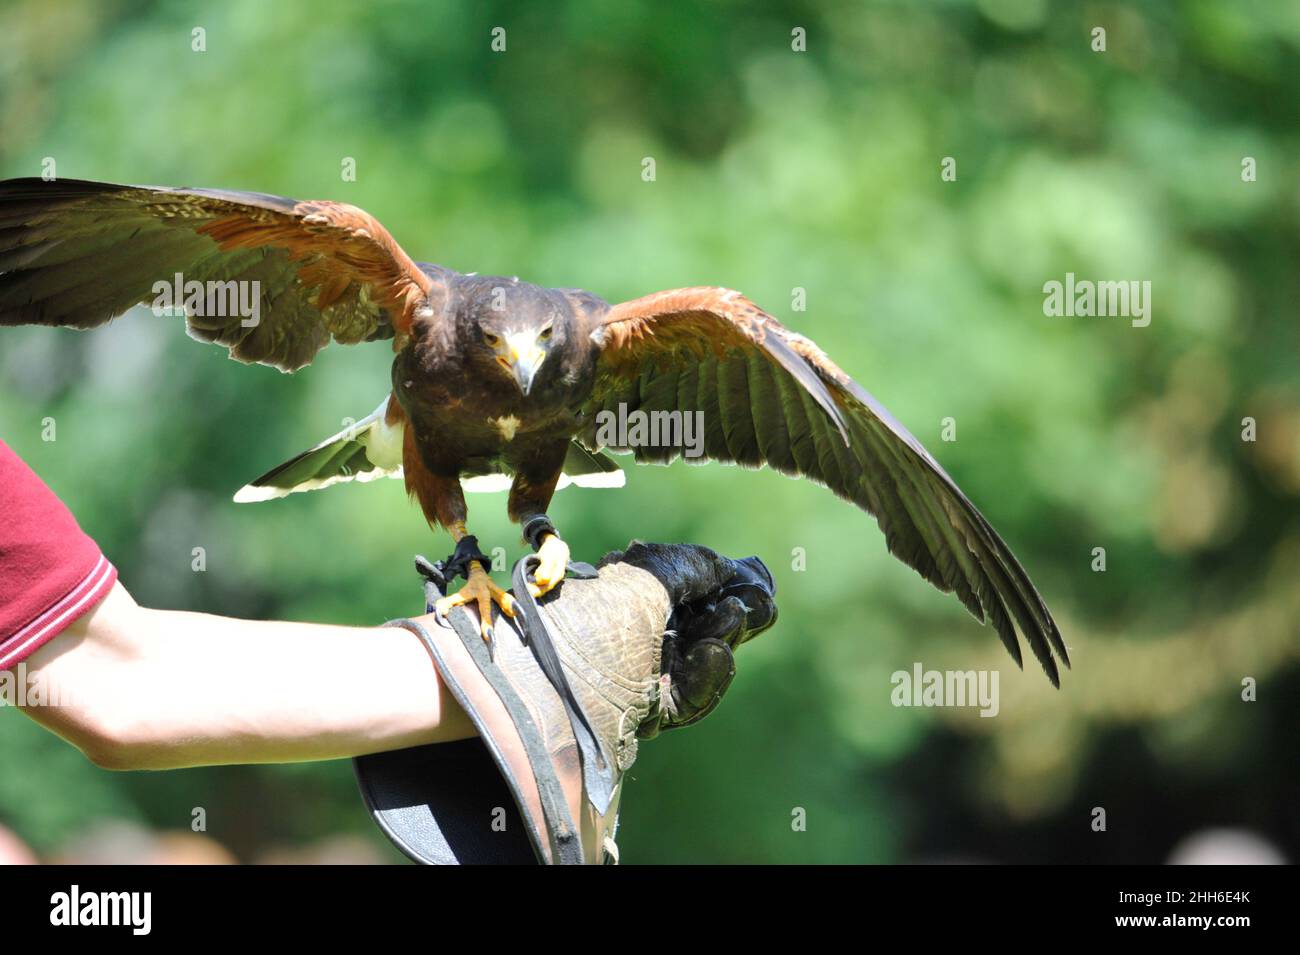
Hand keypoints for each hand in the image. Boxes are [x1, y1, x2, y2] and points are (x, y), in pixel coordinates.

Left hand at [599, 542, 776, 736]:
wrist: (552, 698)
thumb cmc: (592, 626)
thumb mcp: (643, 579)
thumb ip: (688, 566)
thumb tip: (723, 567)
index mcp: (618, 592)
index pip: (677, 585)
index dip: (715, 581)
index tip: (749, 578)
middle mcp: (626, 632)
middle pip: (693, 622)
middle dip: (728, 610)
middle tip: (760, 601)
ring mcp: (636, 674)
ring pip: (696, 657)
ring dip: (722, 636)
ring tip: (734, 616)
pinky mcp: (645, 713)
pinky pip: (688, 694)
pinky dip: (708, 675)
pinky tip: (717, 652)